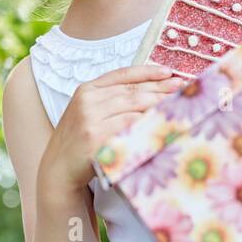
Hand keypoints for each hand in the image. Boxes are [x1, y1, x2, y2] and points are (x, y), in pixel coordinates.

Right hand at [39, 64, 183, 193]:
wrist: (58, 169)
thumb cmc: (81, 141)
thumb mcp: (90, 113)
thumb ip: (112, 101)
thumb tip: (151, 92)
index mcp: (87, 89)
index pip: (123, 75)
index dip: (148, 72)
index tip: (169, 73)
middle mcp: (87, 100)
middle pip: (132, 90)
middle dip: (160, 89)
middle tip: (183, 89)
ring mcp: (90, 118)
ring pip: (133, 106)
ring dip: (158, 105)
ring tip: (179, 105)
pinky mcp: (95, 137)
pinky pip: (128, 126)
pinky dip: (147, 123)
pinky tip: (162, 123)